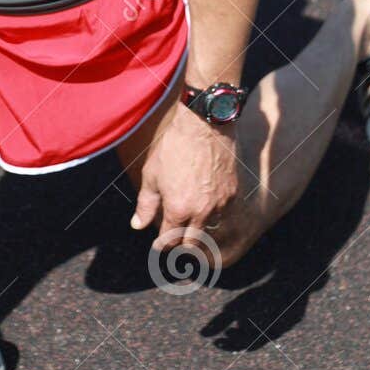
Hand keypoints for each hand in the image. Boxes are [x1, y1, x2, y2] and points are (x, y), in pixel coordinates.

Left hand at [130, 103, 239, 251]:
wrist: (204, 125)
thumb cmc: (174, 147)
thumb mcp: (152, 175)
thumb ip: (146, 204)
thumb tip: (138, 225)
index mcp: (178, 210)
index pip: (169, 240)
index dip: (161, 245)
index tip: (158, 244)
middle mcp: (202, 212)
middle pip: (192, 244)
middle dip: (180, 244)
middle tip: (173, 238)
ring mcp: (220, 204)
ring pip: (210, 230)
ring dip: (198, 230)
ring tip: (188, 222)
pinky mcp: (232, 193)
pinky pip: (222, 214)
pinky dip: (212, 215)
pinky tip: (204, 205)